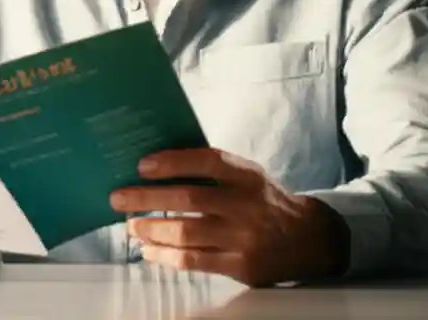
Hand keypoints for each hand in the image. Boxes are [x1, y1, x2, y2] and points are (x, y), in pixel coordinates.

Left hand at [110, 148, 348, 286]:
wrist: (309, 240)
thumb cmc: (265, 202)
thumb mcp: (250, 177)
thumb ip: (215, 171)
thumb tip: (159, 164)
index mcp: (248, 176)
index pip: (207, 161)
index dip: (173, 161)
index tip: (142, 165)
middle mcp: (246, 205)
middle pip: (189, 199)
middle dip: (147, 198)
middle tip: (118, 197)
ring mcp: (243, 238)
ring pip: (187, 232)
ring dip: (152, 229)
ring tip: (131, 226)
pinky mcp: (240, 266)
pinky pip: (194, 261)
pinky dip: (166, 256)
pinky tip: (149, 251)